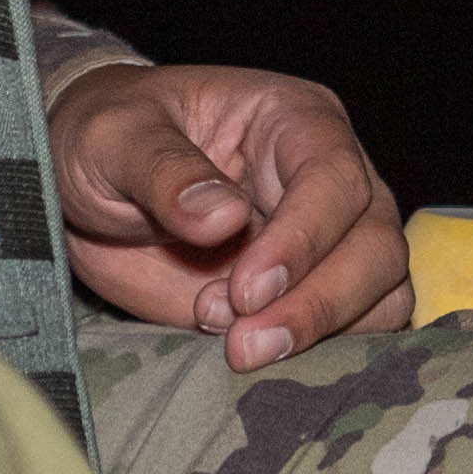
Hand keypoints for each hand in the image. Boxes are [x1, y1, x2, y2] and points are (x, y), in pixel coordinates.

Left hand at [51, 59, 417, 368]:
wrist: (89, 190)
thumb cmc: (107, 140)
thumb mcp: (113, 138)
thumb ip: (163, 171)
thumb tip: (224, 217)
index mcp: (294, 119)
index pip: (334, 178)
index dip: (302, 239)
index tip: (245, 290)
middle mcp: (331, 177)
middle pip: (375, 244)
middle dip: (318, 302)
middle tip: (241, 342)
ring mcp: (331, 240)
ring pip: (382, 293)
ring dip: (322, 333)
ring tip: (237, 347)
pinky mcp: (315, 294)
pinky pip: (361, 331)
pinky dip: (322, 354)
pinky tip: (253, 354)